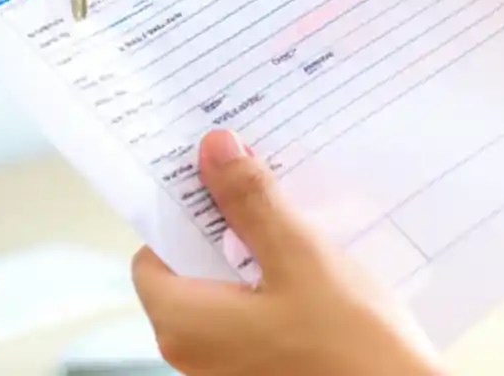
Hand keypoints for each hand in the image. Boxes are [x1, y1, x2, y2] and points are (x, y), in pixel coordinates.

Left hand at [132, 130, 443, 375]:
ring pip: (226, 290)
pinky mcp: (262, 370)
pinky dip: (272, 284)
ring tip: (294, 221)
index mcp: (184, 324)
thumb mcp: (300, 258)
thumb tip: (214, 150)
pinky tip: (312, 266)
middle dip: (225, 223)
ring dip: (254, 252)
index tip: (216, 175)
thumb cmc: (350, 347)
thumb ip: (251, 202)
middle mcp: (194, 353)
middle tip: (262, 184)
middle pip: (191, 268)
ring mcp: (228, 367)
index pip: (153, 252)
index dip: (182, 211)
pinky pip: (252, 315)